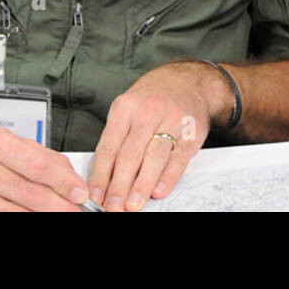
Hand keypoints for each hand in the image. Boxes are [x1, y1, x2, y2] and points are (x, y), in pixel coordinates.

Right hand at [0, 119, 90, 210]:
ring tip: (59, 213)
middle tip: (77, 210)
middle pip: (31, 193)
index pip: (39, 166)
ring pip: (17, 212)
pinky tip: (32, 217)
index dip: (65, 182)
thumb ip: (39, 155)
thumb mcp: (6, 140)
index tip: (81, 193)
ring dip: (43, 215)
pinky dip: (21, 219)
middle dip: (60, 205)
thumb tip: (69, 175)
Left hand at [88, 61, 229, 210]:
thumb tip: (104, 179)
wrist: (189, 81)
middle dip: (119, 185)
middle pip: (130, 154)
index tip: (95, 196)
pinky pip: (179, 158)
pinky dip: (168, 177)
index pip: (109, 147)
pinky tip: (158, 191)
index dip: (101, 175)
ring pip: (154, 157)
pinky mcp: (192, 131)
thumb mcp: (128, 108)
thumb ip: (116, 139)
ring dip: (142, 185)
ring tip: (133, 205)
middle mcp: (148, 112)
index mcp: (125, 107)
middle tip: (113, 206)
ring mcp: (173, 120)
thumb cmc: (153, 99)